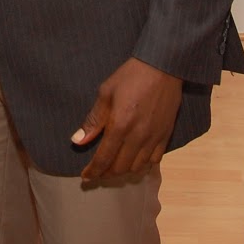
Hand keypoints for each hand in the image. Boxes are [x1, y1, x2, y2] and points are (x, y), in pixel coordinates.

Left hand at [72, 58, 183, 181]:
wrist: (163, 66)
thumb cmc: (130, 76)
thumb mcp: (106, 93)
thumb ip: (93, 120)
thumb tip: (77, 141)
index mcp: (120, 126)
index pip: (104, 159)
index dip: (93, 171)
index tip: (85, 176)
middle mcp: (138, 137)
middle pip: (120, 168)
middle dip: (106, 173)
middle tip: (98, 171)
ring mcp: (154, 138)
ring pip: (137, 167)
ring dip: (123, 170)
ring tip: (114, 166)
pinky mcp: (166, 135)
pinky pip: (154, 160)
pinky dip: (142, 164)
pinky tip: (135, 159)